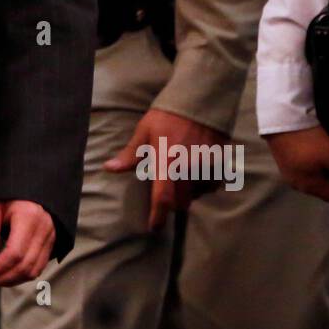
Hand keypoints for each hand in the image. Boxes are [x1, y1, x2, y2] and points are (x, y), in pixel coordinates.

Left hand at [0, 199, 54, 286]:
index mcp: (28, 216)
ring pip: (34, 270)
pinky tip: (8, 275)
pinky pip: (39, 267)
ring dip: (13, 281)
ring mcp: (50, 236)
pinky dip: (23, 276)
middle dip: (3, 278)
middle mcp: (43, 228)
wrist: (28, 187)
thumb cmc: (8, 195)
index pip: (15, 253)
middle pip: (25, 265)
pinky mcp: (51, 242)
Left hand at [105, 108, 228, 231]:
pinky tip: (196, 174)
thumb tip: (109, 168)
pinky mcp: (219, 164)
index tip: (154, 227)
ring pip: (196, 195)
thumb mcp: (144, 131)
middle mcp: (188, 168)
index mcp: (167, 162)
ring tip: (181, 178)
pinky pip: (211, 186)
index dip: (158, 216)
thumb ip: (130, 155)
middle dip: (172, 202)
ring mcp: (206, 167)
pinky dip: (203, 185)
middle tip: (166, 191)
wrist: (200, 100)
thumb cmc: (167, 115)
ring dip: (188, 193)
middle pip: (181, 201)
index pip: (163, 198)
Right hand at [265, 126, 328, 203]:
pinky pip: (307, 171)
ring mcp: (289, 174)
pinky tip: (320, 153)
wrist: (281, 117)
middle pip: (327, 190)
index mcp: (310, 187)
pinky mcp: (285, 162)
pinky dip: (317, 166)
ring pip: (317, 180)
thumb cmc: (310, 139)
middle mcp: (298, 186)